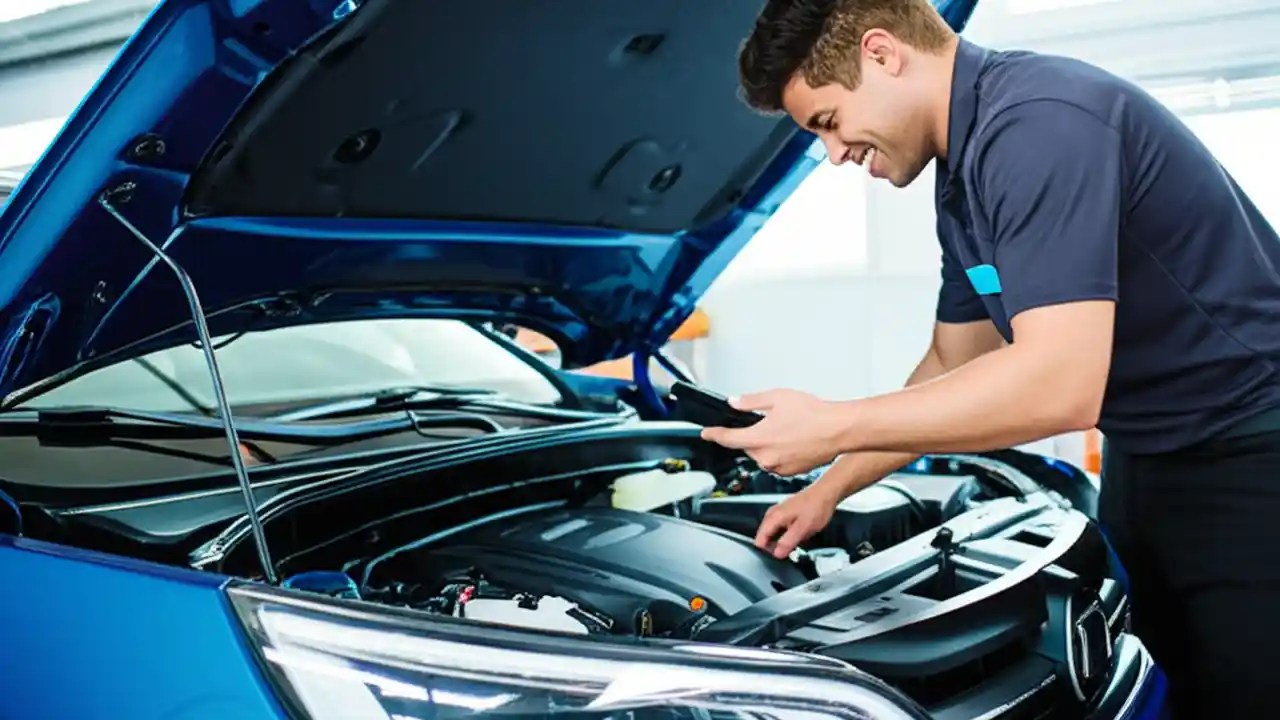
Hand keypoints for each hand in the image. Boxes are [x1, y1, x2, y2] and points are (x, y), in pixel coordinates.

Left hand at [700, 388, 851, 476]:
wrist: (838, 429)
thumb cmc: (813, 414)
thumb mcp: (777, 398)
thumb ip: (751, 402)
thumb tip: (735, 403)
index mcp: (759, 439)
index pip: (728, 438)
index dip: (715, 434)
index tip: (707, 433)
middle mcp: (766, 457)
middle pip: (747, 446)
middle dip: (752, 434)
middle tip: (770, 421)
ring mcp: (779, 467)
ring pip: (762, 455)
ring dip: (767, 443)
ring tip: (787, 429)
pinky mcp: (791, 472)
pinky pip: (777, 462)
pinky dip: (780, 451)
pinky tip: (794, 439)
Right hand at [754, 482, 841, 558]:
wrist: (826, 492)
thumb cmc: (816, 508)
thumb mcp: (803, 528)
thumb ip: (788, 542)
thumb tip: (776, 554)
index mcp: (773, 517)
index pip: (759, 541)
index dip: (768, 551)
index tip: (781, 555)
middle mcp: (772, 514)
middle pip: (764, 538)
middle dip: (775, 547)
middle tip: (791, 550)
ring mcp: (777, 512)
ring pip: (772, 533)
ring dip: (781, 541)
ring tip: (796, 543)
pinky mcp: (784, 513)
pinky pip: (779, 528)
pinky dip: (785, 534)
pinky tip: (797, 536)